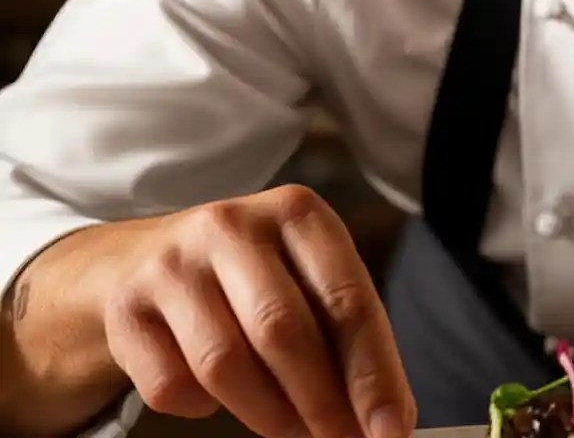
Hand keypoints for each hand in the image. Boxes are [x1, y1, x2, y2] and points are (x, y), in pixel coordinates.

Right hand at [102, 185, 415, 437]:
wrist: (145, 260)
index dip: (374, 372)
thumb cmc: (256, 278)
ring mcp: (171, 265)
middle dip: (322, 403)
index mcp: (297, 213)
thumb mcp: (308, 280)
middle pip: (283, 331)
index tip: (392, 427)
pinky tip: (219, 395)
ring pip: (224, 364)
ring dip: (269, 415)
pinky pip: (171, 385)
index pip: (346, 299)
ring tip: (293, 430)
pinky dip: (203, 408)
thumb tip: (387, 417)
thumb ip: (347, 337)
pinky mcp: (126, 309)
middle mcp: (232, 226)